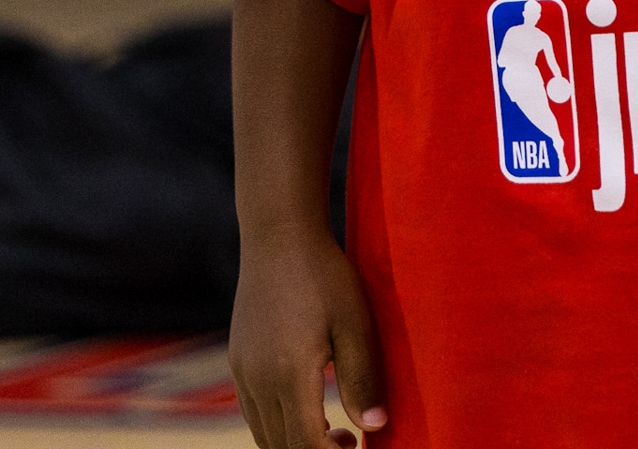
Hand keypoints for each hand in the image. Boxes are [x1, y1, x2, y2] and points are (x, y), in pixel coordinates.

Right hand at [229, 228, 386, 448]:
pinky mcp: (238, 359)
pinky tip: (308, 406)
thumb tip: (375, 427)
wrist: (280, 234)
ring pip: (264, 434)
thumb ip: (362, 378)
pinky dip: (278, 424)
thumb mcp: (354, 323)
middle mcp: (257, 380)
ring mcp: (243, 371)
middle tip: (349, 442)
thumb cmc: (325, 274)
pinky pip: (253, 411)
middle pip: (281, 446)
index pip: (305, 444)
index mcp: (288, 373)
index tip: (357, 447)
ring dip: (295, 443)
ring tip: (333, 430)